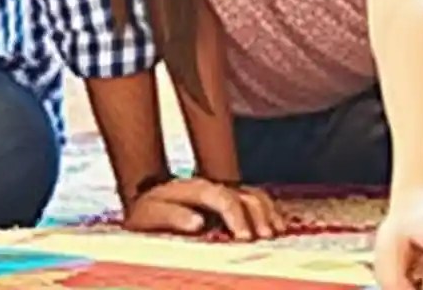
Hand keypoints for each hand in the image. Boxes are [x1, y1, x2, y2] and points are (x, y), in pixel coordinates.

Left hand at [124, 176, 285, 240]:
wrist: (145, 205)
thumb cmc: (147, 214)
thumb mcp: (149, 216)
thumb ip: (172, 217)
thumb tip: (198, 223)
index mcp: (195, 188)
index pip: (223, 197)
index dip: (236, 216)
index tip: (244, 238)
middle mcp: (214, 186)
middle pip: (245, 195)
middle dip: (258, 216)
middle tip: (264, 238)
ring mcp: (224, 189)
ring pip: (255, 195)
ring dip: (268, 213)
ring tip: (276, 232)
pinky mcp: (230, 197)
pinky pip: (256, 199)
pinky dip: (269, 210)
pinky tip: (277, 224)